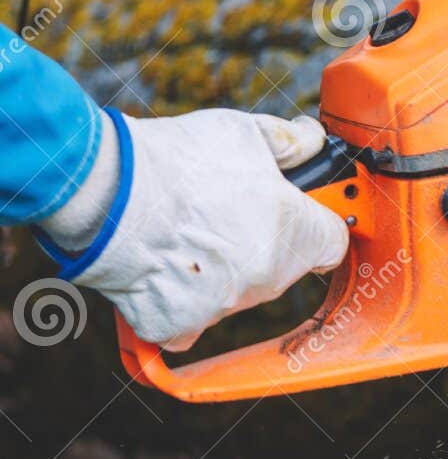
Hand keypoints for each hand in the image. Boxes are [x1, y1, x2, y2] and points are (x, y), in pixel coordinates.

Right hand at [38, 110, 349, 350]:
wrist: (105, 193)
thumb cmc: (177, 160)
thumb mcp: (244, 133)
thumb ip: (291, 142)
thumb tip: (313, 141)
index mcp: (294, 232)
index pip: (333, 242)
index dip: (317, 222)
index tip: (300, 212)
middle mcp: (267, 277)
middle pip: (283, 267)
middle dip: (265, 241)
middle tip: (227, 210)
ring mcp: (225, 306)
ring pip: (237, 291)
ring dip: (222, 269)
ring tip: (187, 229)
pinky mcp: (181, 325)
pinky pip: (190, 318)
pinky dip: (178, 299)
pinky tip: (162, 264)